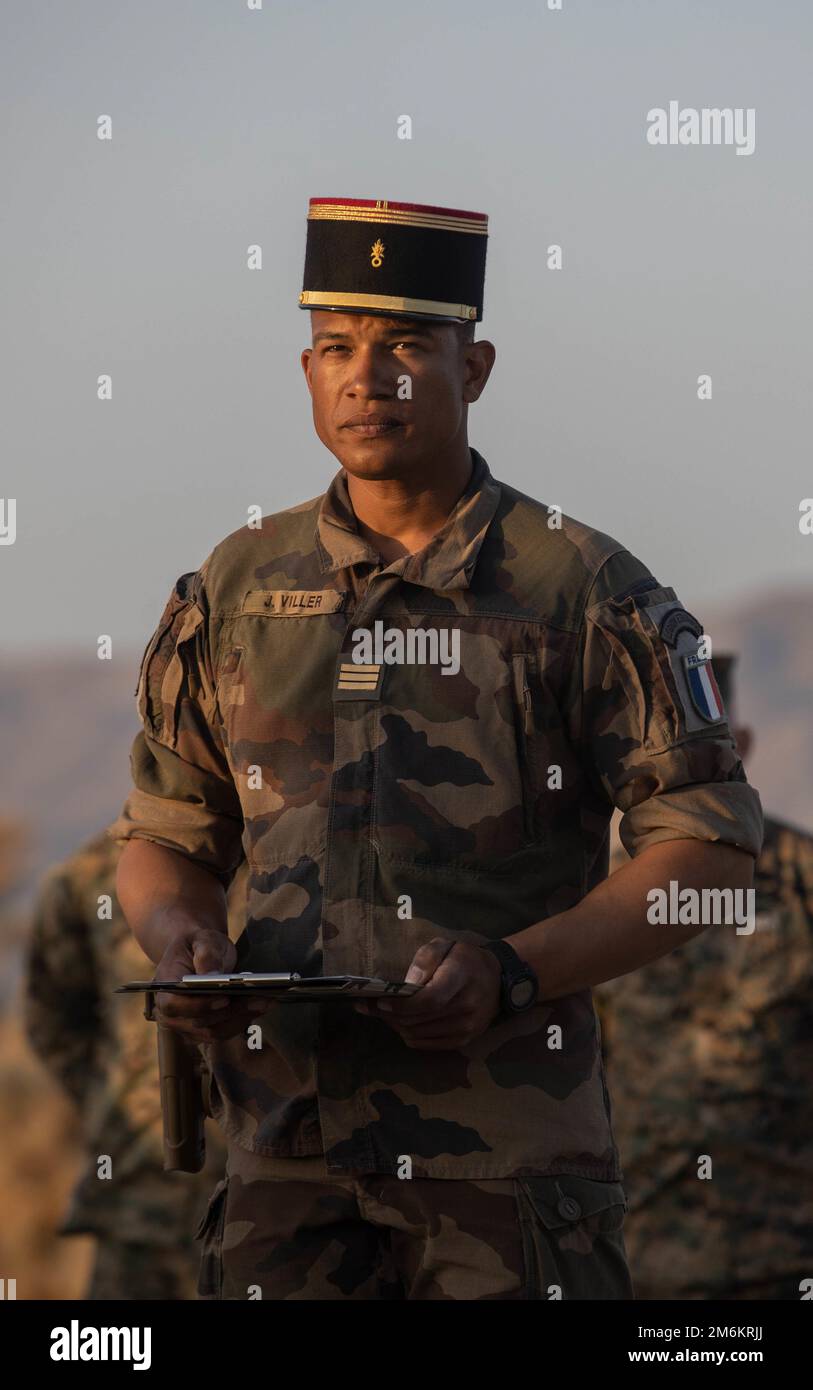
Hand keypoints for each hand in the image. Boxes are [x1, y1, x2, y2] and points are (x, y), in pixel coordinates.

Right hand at [153, 926, 267, 1042]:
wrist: (199, 954)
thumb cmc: (198, 945)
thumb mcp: (202, 939)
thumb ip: (205, 955)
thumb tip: (211, 976)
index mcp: (164, 987)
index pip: (174, 1005)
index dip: (198, 1005)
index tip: (224, 998)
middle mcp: (170, 1013)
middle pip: (200, 1022)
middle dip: (232, 1011)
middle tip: (260, 998)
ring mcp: (186, 1026)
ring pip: (215, 1032)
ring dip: (242, 1018)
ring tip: (266, 1001)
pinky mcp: (203, 1030)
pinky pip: (224, 1032)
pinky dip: (243, 1020)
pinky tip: (262, 1005)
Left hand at [354, 938, 501, 1050]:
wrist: (498, 979)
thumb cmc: (465, 958)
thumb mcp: (445, 945)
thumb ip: (425, 960)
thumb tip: (407, 984)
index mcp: (461, 978)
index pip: (429, 1000)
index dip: (402, 1004)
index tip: (379, 1000)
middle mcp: (466, 1008)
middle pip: (419, 1019)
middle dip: (389, 1014)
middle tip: (368, 1006)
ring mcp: (466, 1028)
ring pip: (419, 1034)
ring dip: (395, 1025)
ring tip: (381, 1013)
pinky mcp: (463, 1040)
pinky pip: (426, 1044)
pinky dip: (408, 1035)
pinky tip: (398, 1023)